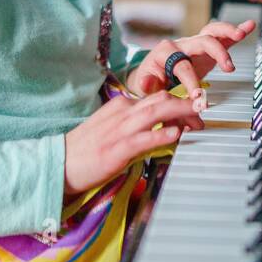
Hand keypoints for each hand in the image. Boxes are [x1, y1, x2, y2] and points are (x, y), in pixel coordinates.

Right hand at [63, 91, 203, 197]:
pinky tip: (176, 135)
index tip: (195, 112)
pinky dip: (161, 134)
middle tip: (203, 115)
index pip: (158, 97)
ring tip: (199, 120)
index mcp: (121, 106)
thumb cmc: (85, 149)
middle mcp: (122, 112)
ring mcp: (119, 130)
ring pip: (157, 113)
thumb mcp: (113, 129)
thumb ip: (137, 125)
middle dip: (188, 106)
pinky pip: (143, 138)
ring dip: (182, 115)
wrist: (58, 163)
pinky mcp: (116, 149)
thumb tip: (165, 127)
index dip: (181, 103)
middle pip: (162, 100)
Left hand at [127, 19, 256, 97]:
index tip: (198, 97)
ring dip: (228, 32)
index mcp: (165, 52)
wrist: (151, 75)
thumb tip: (151, 87)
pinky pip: (222, 37)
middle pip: (202, 41)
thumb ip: (151, 89)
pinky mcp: (206, 48)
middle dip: (217, 53)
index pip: (183, 66)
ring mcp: (195, 44)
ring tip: (240, 34)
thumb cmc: (150, 82)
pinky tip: (249, 27)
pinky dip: (236, 31)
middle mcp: (182, 44)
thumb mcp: (145, 87)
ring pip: (212, 31)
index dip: (191, 81)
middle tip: (229, 68)